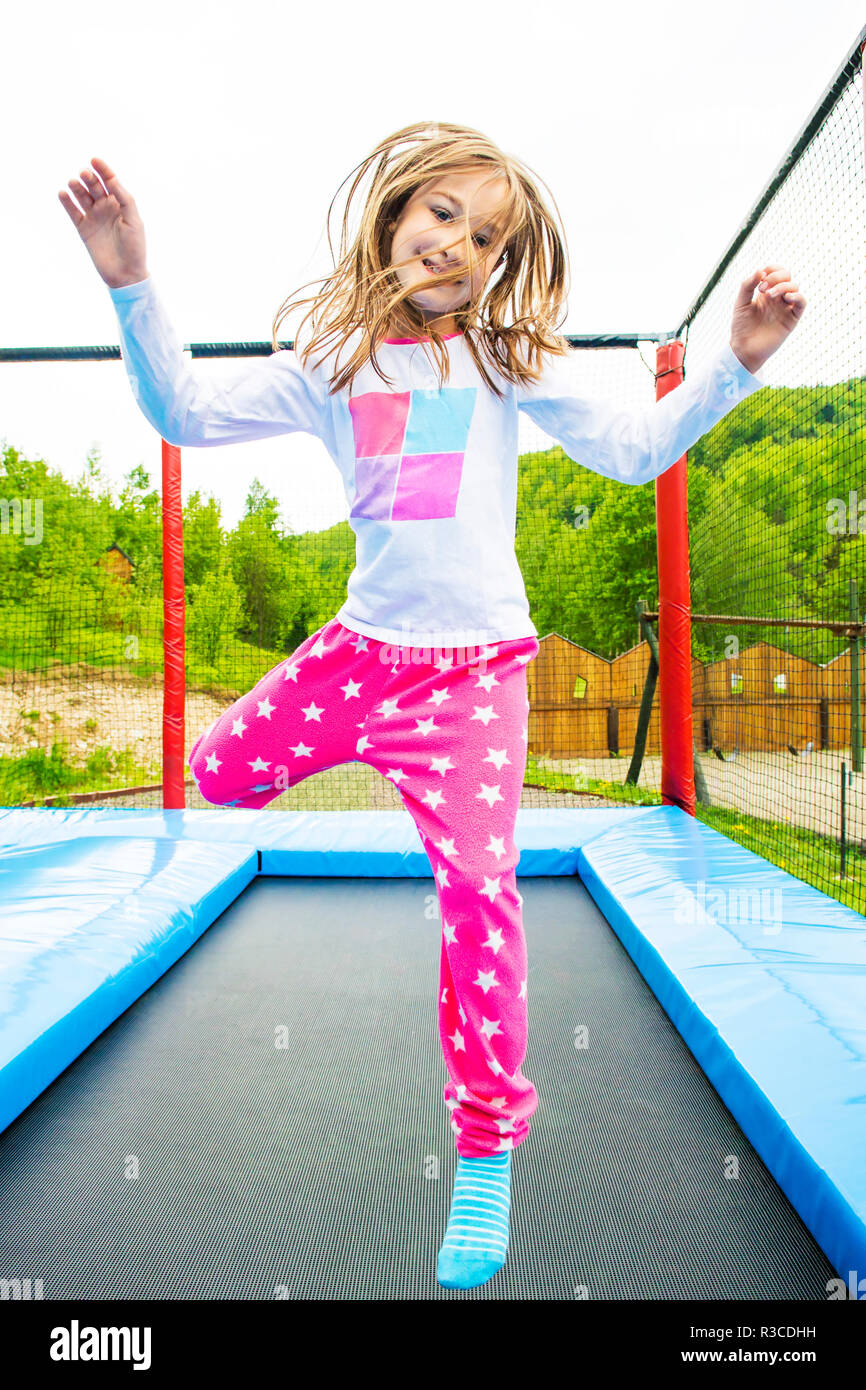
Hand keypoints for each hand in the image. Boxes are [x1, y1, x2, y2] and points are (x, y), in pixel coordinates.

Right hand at [58, 158, 148, 289]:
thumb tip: (112, 180)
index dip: (103, 169)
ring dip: (77, 188)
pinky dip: (66, 202)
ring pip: (82, 196)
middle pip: (94, 186)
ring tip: (73, 183)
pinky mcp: (83, 229)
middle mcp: (106, 208)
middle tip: (84, 175)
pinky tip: (62, 194)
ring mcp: (94, 217)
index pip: (110, 181)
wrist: (125, 274)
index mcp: (120, 204)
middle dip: (89, 178)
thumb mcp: (134, 221)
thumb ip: (124, 199)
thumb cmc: (135, 247)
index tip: (94, 160)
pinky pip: (73, 212)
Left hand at [729, 265, 805, 374]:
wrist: (744, 349)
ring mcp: (785, 308)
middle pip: (787, 276)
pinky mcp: (791, 319)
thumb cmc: (741, 327)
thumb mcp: (740, 303)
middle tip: (762, 288)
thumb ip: (747, 285)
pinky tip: (786, 297)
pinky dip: (797, 296)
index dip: (771, 269)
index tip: (761, 276)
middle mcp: (777, 298)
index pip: (776, 272)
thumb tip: (760, 270)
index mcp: (766, 293)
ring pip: (794, 287)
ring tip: (769, 295)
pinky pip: (802, 303)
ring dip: (783, 286)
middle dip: (776, 276)